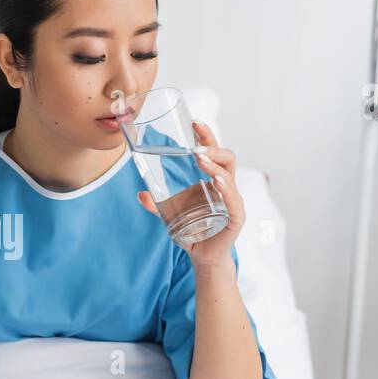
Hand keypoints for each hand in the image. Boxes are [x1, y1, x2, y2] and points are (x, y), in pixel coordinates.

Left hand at [136, 118, 244, 269]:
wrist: (202, 256)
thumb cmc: (192, 231)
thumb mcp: (170, 215)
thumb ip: (157, 204)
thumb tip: (141, 194)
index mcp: (213, 180)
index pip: (213, 152)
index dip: (206, 136)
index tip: (193, 122)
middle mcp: (226, 186)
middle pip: (226, 157)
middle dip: (212, 146)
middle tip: (194, 143)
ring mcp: (232, 201)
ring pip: (229, 174)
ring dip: (213, 164)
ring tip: (199, 158)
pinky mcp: (236, 217)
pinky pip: (233, 199)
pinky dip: (225, 189)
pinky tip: (215, 181)